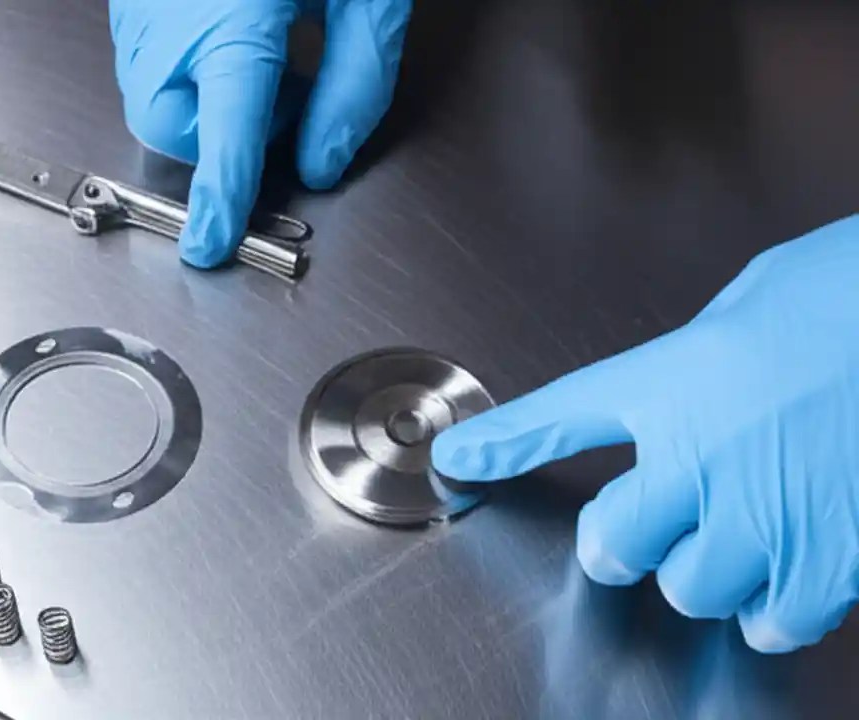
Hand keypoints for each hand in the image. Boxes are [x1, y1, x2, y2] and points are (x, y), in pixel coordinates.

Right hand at [109, 0, 411, 266]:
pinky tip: (235, 27)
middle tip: (280, 103)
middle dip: (220, 137)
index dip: (222, 203)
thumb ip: (353, 87)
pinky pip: (144, 53)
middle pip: (170, 127)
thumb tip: (322, 158)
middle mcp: (171, 15)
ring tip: (264, 52)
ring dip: (205, 100)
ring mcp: (141, 1)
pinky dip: (187, 65)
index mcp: (234, 21)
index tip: (213, 245)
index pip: (225, 142)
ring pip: (150, 93)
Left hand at [432, 216, 858, 652]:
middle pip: (615, 545)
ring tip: (733, 539)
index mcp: (675, 378)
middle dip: (621, 542)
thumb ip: (700, 355)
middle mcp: (704, 455)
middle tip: (642, 524)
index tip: (463, 462)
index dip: (500, 446)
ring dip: (702, 574)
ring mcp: (768, 514)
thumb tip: (686, 377)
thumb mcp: (753, 299)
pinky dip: (775, 606)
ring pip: (692, 591)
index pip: (557, 418)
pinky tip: (789, 569)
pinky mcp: (837, 556)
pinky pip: (778, 619)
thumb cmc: (855, 291)